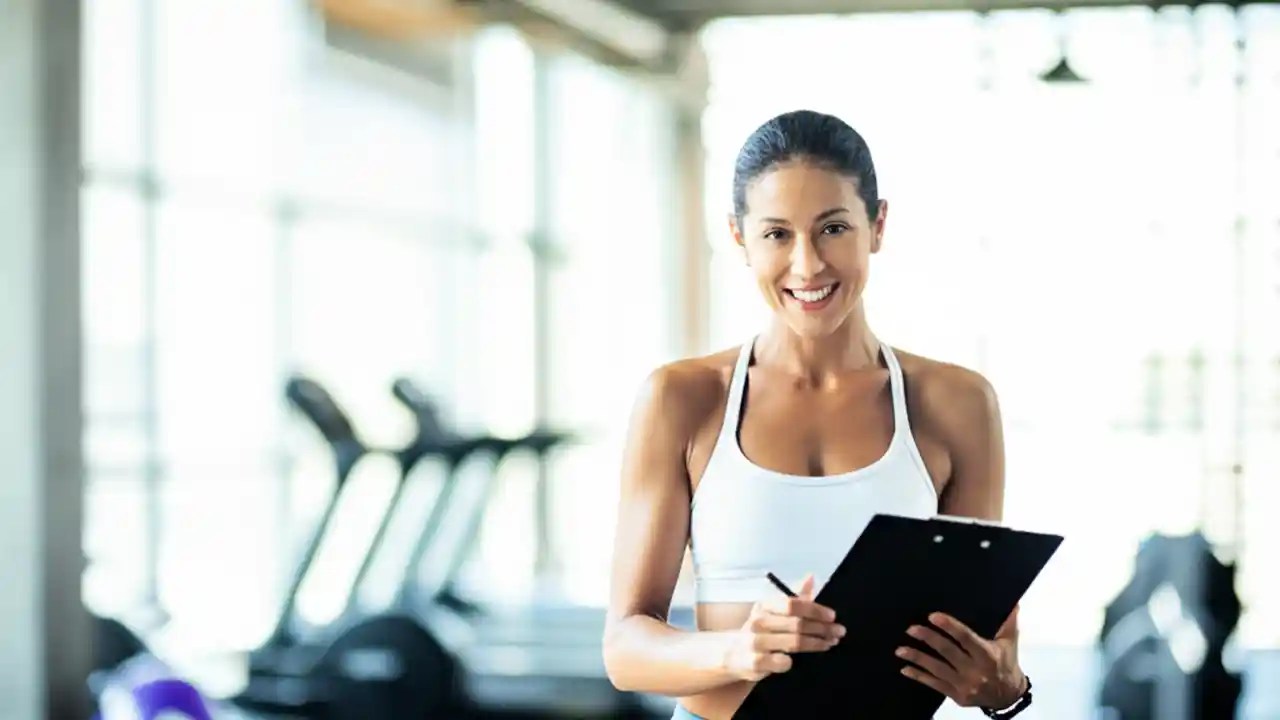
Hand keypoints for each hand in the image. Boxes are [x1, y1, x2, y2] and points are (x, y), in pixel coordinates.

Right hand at [723, 574, 845, 680]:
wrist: (733, 654)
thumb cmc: (761, 631)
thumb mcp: (774, 612)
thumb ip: (795, 598)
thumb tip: (811, 577)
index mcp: (764, 606)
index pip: (792, 604)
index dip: (815, 610)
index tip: (832, 616)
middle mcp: (758, 622)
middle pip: (797, 624)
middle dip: (822, 628)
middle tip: (839, 632)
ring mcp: (756, 642)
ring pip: (793, 643)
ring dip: (816, 644)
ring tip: (829, 644)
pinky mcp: (755, 663)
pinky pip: (781, 662)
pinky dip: (792, 661)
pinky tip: (800, 661)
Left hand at [896, 606, 1025, 708]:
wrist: (1008, 696)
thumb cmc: (1006, 663)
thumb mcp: (1010, 642)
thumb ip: (1008, 621)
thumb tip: (1012, 600)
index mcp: (988, 655)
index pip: (966, 638)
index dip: (949, 627)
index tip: (933, 616)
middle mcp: (976, 671)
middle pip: (948, 652)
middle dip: (928, 639)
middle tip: (911, 629)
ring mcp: (965, 685)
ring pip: (937, 669)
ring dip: (917, 658)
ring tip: (900, 650)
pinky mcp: (957, 696)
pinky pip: (935, 685)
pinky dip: (919, 676)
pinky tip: (905, 669)